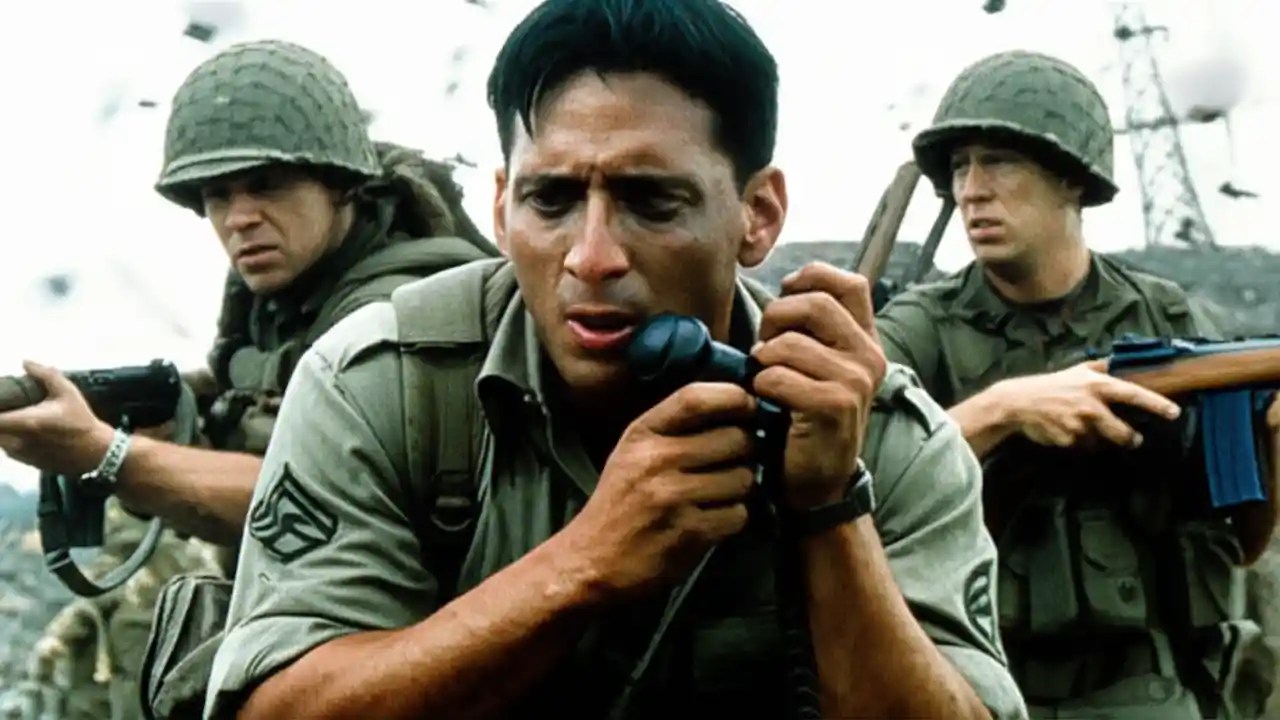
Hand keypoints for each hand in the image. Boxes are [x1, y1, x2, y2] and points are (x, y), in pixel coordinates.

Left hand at [0, 361, 114, 474]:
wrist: (96, 451)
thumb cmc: (82, 421)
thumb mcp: (68, 392)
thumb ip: (45, 375)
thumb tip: (25, 362)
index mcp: (26, 422)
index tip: (2, 400)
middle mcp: (18, 441)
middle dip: (1, 417)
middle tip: (10, 407)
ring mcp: (21, 454)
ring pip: (0, 440)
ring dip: (4, 428)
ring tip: (18, 417)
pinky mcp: (26, 462)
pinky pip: (9, 449)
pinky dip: (10, 439)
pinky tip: (27, 431)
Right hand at [561, 382, 756, 601]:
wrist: (591, 560)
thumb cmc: (620, 501)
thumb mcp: (633, 451)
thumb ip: (676, 427)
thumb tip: (738, 404)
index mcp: (642, 434)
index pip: (695, 397)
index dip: (733, 397)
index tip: (748, 407)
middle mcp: (656, 460)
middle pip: (734, 439)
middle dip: (746, 450)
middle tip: (734, 462)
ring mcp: (673, 497)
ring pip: (743, 478)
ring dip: (740, 488)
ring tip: (719, 494)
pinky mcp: (688, 532)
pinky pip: (738, 514)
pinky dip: (733, 518)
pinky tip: (713, 520)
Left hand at [752, 262, 886, 509]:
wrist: (819, 482)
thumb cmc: (807, 418)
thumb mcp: (820, 367)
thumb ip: (814, 329)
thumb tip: (788, 286)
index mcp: (867, 341)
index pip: (850, 284)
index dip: (812, 277)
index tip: (786, 294)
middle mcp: (869, 357)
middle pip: (814, 304)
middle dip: (775, 318)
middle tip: (763, 346)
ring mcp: (855, 382)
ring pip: (789, 343)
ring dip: (762, 359)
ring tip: (763, 378)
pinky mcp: (834, 406)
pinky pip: (779, 377)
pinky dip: (761, 386)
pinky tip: (766, 401)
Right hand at [997, 359, 1181, 448]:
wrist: (1017, 402)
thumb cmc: (1049, 385)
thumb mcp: (1075, 370)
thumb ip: (1099, 368)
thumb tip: (1117, 361)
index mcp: (1096, 386)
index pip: (1133, 394)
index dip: (1156, 404)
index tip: (1174, 413)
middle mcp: (1091, 405)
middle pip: (1121, 431)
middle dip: (1130, 438)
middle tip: (1134, 440)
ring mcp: (1080, 424)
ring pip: (1099, 440)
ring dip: (1095, 438)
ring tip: (1081, 427)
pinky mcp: (1068, 439)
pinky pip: (1080, 445)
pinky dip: (1075, 441)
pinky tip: (1062, 430)